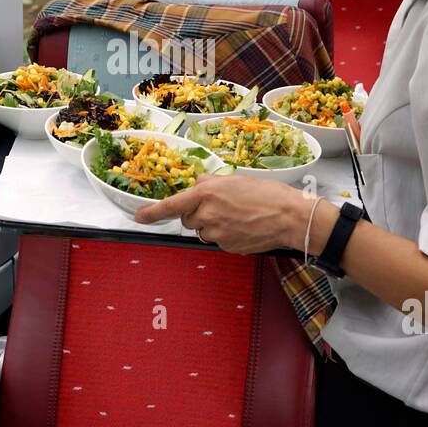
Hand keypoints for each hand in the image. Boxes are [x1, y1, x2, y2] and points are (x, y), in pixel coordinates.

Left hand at [133, 173, 304, 255]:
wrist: (289, 217)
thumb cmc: (267, 194)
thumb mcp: (235, 179)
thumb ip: (211, 183)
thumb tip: (199, 184)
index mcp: (206, 193)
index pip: (171, 205)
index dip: (152, 212)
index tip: (139, 217)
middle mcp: (207, 215)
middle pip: (188, 219)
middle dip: (197, 214)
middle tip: (220, 206)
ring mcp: (216, 234)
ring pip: (202, 231)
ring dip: (212, 224)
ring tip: (237, 216)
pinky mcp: (226, 247)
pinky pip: (217, 240)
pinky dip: (225, 234)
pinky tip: (243, 227)